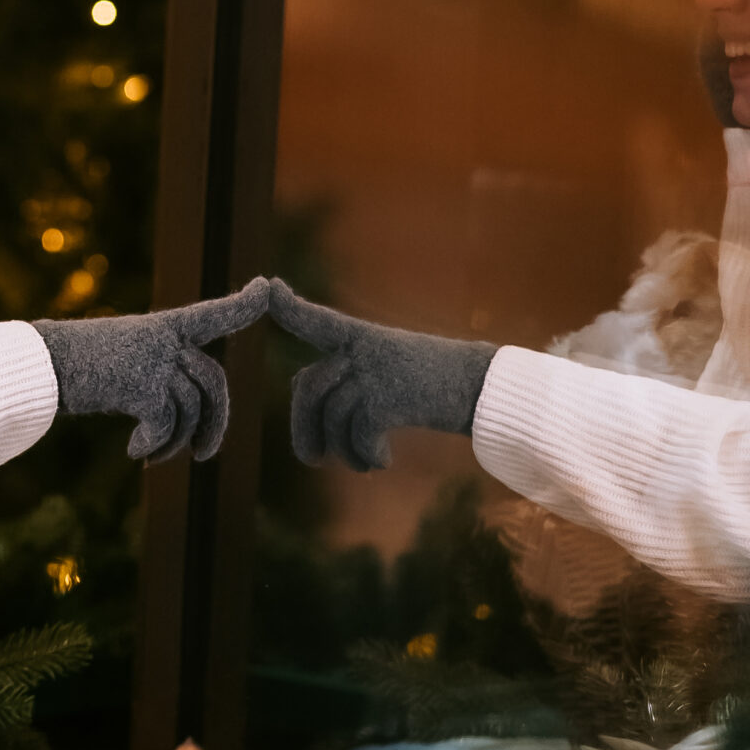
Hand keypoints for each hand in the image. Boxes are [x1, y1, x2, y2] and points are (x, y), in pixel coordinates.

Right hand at [33, 279, 269, 464]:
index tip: (266, 286)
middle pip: (214, 382)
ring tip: (154, 456)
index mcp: (165, 327)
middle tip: (204, 455)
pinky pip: (166, 424)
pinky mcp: (142, 385)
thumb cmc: (80, 367)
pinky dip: (154, 445)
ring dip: (177, 442)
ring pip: (192, 409)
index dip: (243, 304)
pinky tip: (135, 453)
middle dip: (215, 424)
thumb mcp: (127, 360)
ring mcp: (156, 359)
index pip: (213, 313)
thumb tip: (194, 423)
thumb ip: (164, 374)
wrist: (42, 366)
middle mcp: (166, 339)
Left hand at [268, 279, 494, 469]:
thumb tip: (299, 393)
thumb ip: (344, 374)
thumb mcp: (386, 368)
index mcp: (360, 337)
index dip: (288, 308)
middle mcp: (361, 349)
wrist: (481, 387)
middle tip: (312, 458)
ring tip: (365, 461)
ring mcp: (373, 371)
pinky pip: (358, 432)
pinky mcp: (388, 396)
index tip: (268, 288)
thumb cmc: (433, 382)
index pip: (316, 320)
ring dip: (345, 450)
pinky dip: (366, 455)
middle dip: (304, 429)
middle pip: (308, 388)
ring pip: (333, 417)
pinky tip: (382, 460)